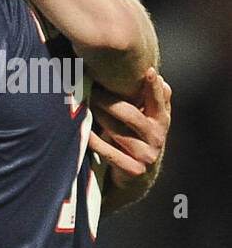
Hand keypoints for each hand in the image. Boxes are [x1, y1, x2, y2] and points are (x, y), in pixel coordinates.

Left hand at [88, 66, 170, 186]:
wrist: (137, 176)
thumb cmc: (137, 138)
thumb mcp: (148, 119)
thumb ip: (150, 99)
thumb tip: (151, 71)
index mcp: (162, 120)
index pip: (159, 101)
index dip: (153, 87)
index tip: (147, 71)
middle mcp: (157, 137)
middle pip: (131, 116)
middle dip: (110, 102)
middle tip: (93, 90)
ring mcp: (146, 155)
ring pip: (118, 133)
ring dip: (100, 118)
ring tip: (85, 105)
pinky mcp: (133, 169)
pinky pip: (110, 153)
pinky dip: (96, 142)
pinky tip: (84, 132)